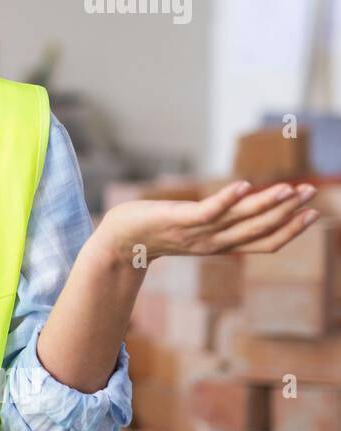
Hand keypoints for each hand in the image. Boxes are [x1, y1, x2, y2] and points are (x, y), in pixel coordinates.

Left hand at [99, 179, 320, 266]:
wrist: (117, 244)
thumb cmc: (153, 232)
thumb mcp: (191, 231)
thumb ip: (214, 223)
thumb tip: (233, 206)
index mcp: (219, 246)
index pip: (264, 242)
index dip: (290, 230)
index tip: (313, 213)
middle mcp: (213, 242)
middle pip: (260, 230)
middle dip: (289, 213)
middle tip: (313, 193)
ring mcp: (197, 232)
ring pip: (240, 220)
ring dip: (268, 204)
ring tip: (291, 188)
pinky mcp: (179, 219)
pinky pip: (209, 210)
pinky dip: (227, 198)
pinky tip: (245, 185)